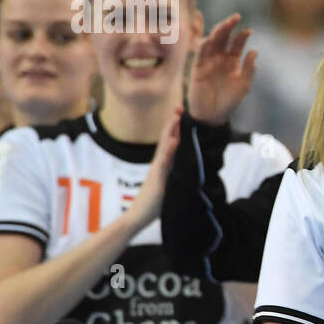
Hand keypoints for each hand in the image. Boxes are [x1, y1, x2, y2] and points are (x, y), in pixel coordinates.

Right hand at [125, 106, 180, 229]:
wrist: (138, 216)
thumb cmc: (154, 204)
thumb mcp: (168, 186)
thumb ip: (174, 176)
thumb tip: (184, 170)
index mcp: (164, 165)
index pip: (172, 143)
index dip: (176, 128)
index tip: (182, 114)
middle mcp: (159, 164)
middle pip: (167, 139)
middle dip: (173, 123)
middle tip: (179, 106)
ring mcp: (158, 170)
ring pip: (165, 147)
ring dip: (171, 131)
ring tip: (176, 117)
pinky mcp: (157, 179)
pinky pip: (164, 163)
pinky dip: (169, 151)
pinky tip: (174, 141)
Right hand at [188, 14, 256, 125]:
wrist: (212, 115)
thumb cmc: (229, 101)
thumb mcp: (243, 85)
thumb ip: (249, 69)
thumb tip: (254, 51)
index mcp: (232, 61)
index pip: (237, 44)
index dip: (242, 36)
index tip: (248, 30)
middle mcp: (220, 58)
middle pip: (224, 38)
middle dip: (229, 27)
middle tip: (236, 17)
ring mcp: (208, 62)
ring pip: (212, 42)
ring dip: (218, 32)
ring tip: (225, 24)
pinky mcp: (197, 67)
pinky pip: (200, 53)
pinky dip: (204, 45)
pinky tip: (210, 39)